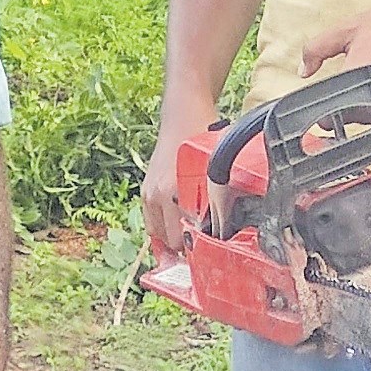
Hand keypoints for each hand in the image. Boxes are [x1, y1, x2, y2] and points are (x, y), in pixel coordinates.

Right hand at [142, 105, 215, 251]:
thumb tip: (225, 228)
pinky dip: (163, 228)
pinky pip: (152, 220)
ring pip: (158, 234)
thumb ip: (218, 200)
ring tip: (191, 244)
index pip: (182, 238)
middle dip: (187, 248)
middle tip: (205, 252)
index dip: (198, 250)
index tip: (211, 255)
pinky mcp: (145, 190)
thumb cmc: (202, 139)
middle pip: (170, 240)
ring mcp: (149, 192)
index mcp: (173, 192)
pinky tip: (177, 230)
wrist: (183, 115)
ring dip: (173, 241)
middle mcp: (157, 195)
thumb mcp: (215, 170)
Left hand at [300, 0, 370, 124]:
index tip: (323, 107)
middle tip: (355, 85)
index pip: (329, 111)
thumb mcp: (349, 28)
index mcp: (357, 75)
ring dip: (367, 111)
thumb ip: (318, 48)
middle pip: (349, 119)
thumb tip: (303, 71)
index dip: (323, 111)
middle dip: (346, 107)